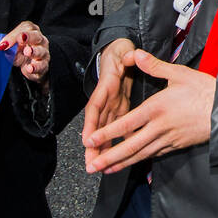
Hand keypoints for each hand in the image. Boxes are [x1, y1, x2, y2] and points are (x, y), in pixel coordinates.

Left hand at [0, 21, 49, 86]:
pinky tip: (30, 68)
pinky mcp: (44, 66)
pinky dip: (36, 67)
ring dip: (34, 52)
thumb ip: (9, 44)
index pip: (26, 28)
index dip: (15, 34)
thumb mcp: (13, 46)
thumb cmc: (21, 50)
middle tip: (21, 39)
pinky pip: (41, 66)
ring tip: (27, 52)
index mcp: (32, 31)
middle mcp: (40, 40)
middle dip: (28, 37)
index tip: (5, 43)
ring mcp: (44, 53)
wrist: (28, 65)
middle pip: (36, 36)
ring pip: (41, 51)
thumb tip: (3, 46)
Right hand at [82, 38, 136, 170]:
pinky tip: (117, 156)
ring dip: (101, 148)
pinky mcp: (118, 106)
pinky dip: (116, 140)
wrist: (121, 51)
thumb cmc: (122, 52)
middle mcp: (106, 99)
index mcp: (106, 87)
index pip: (95, 107)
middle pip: (97, 124)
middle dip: (93, 145)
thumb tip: (130, 56)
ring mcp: (111, 105)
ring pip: (104, 129)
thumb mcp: (124, 51)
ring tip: (98, 166)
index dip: (91, 124)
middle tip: (90, 164)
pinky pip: (117, 126)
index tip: (86, 140)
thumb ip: (128, 56)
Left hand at [83, 49, 214, 174]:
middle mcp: (160, 127)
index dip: (108, 133)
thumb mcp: (179, 74)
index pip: (127, 124)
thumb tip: (135, 54)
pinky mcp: (176, 145)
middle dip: (110, 157)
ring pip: (141, 154)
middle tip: (92, 166)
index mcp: (157, 109)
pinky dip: (140, 160)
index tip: (91, 140)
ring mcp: (168, 139)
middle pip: (131, 146)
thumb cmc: (203, 90)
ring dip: (122, 163)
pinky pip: (154, 154)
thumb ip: (154, 66)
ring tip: (105, 169)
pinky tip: (132, 162)